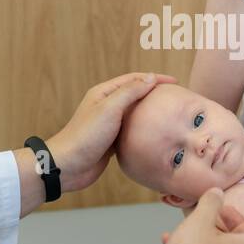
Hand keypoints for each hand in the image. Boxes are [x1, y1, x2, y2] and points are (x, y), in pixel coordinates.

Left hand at [45, 72, 175, 191]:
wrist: (68, 166)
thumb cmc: (86, 136)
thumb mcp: (110, 109)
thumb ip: (130, 92)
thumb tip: (150, 78)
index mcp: (104, 93)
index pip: (135, 79)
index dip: (155, 78)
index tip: (175, 82)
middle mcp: (106, 106)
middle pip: (135, 94)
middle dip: (155, 94)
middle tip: (175, 97)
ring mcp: (109, 124)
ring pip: (135, 114)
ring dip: (151, 112)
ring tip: (170, 115)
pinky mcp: (111, 141)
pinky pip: (132, 131)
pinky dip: (144, 130)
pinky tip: (156, 134)